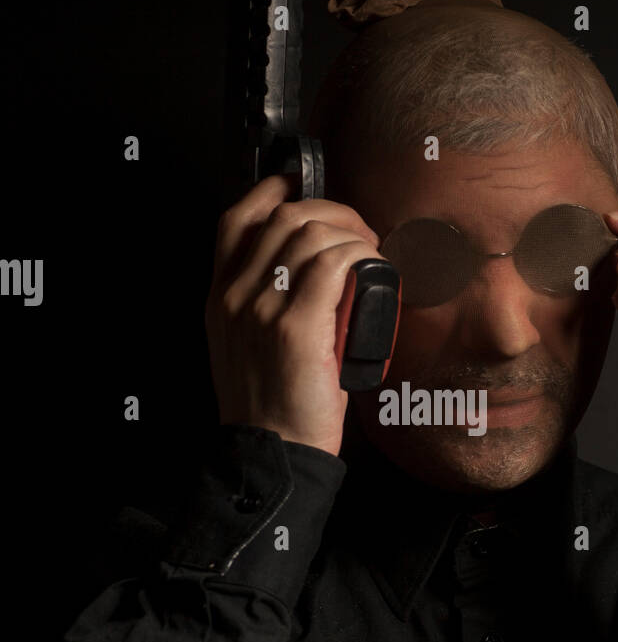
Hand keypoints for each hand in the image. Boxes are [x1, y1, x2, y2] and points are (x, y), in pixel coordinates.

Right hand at [205, 174, 383, 456]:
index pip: (238, 218)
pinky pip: (334, 263)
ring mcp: (263, 309)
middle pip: (283, 217)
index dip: (275, 190)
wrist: (271, 452)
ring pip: (310, 233)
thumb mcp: (246, 343)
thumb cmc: (270, 404)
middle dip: (331, 212)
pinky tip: (374, 270)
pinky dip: (362, 257)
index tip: (305, 189)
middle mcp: (235, 296)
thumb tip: (307, 267)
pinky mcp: (296, 326)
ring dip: (352, 233)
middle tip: (359, 235)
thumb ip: (261, 303)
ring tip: (370, 255)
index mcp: (220, 296)